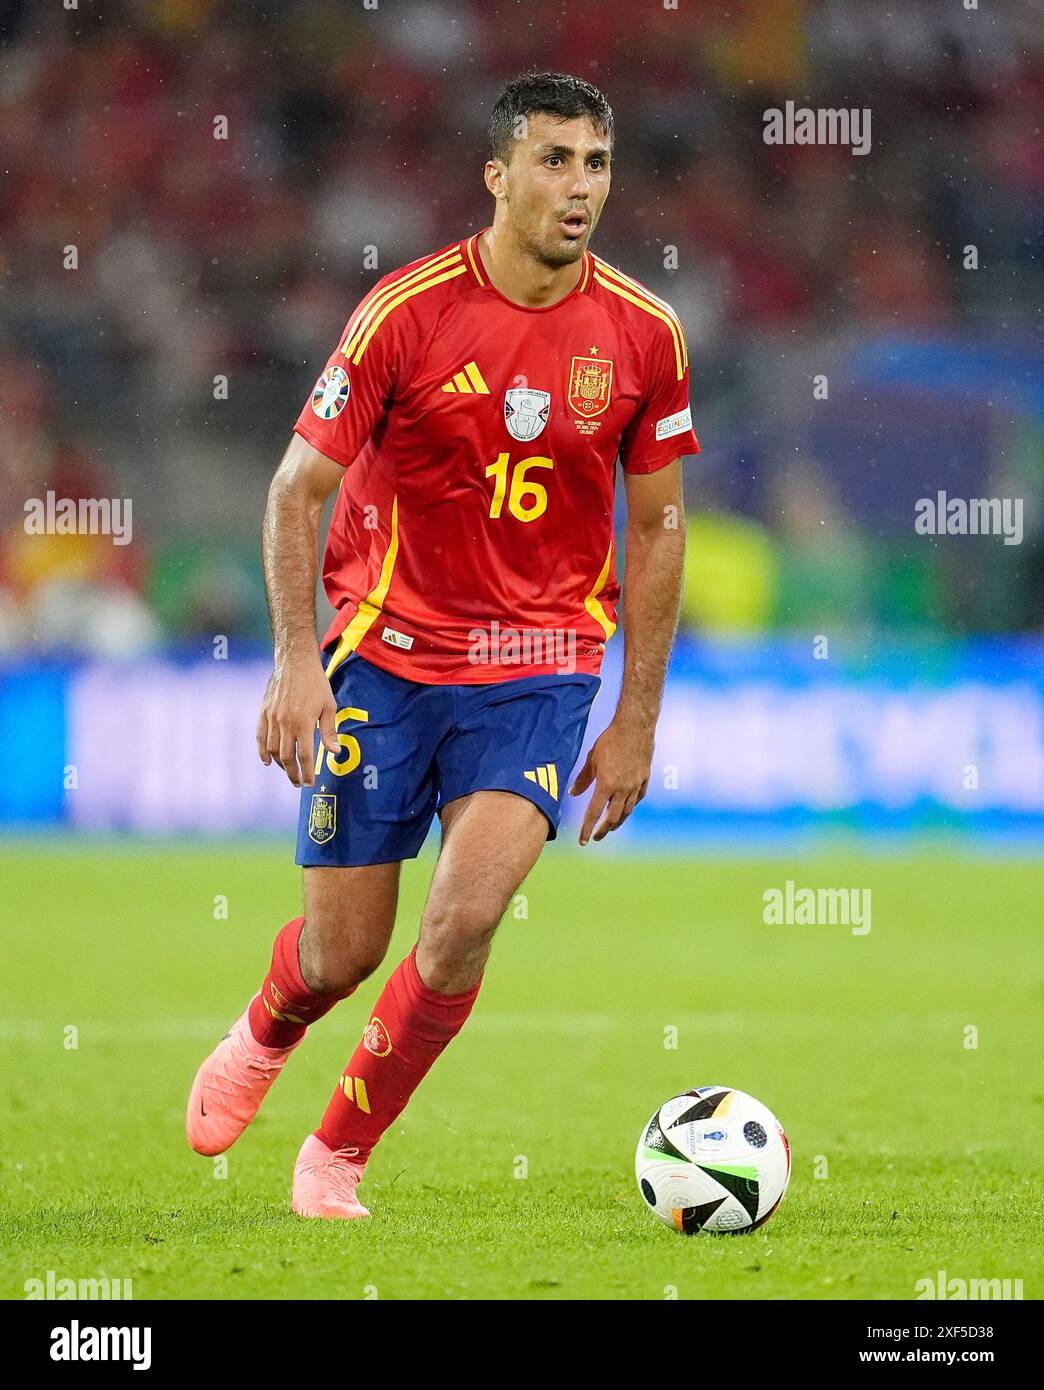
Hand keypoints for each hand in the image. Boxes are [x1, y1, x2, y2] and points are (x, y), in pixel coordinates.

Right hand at [256, 654, 338, 787]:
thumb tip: (334, 752)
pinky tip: (267, 761)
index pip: (304, 756)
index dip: (306, 772)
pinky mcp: (264, 712)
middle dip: (293, 774)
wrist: (295, 662)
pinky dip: (262, 751)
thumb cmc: (316, 683)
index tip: (309, 783)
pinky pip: (260, 737)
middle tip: (298, 783)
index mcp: (303, 722)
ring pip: (271, 749)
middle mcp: (285, 723)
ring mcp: (272, 718)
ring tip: (288, 771)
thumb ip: (329, 731)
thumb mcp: (329, 706)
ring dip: (279, 764)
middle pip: (286, 757)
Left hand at [569, 720, 652, 844]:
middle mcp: (622, 789)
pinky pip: (639, 798)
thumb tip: (573, 793)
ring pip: (627, 811)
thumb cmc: (611, 740)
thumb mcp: (592, 759)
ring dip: (618, 822)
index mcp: (606, 785)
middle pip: (612, 817)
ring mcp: (636, 785)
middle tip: (596, 837)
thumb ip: (583, 779)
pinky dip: (632, 805)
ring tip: (611, 827)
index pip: (594, 813)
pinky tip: (628, 808)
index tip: (583, 841)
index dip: (587, 828)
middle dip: (603, 830)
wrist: (635, 727)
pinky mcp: (645, 779)